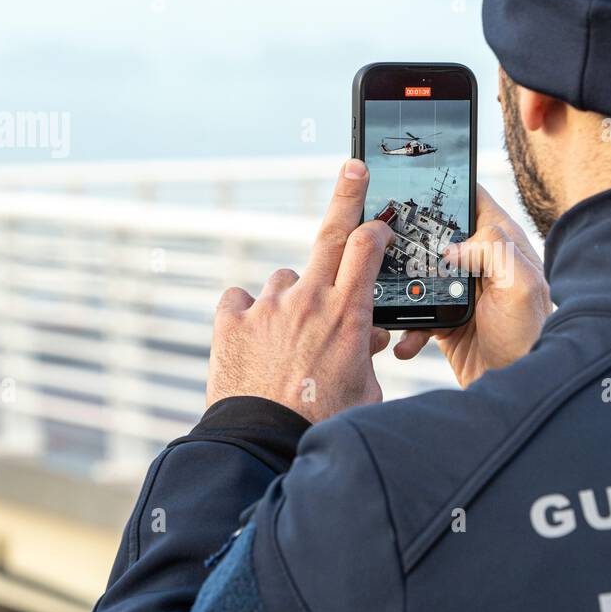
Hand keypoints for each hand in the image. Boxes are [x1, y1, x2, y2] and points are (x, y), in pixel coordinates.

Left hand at [206, 158, 393, 421]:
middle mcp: (309, 299)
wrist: (262, 443)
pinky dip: (247, 312)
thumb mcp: (363, 390)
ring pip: (284, 278)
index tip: (379, 219)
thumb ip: (366, 355)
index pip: (368, 248)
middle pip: (331, 232)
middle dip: (347, 194)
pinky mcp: (231, 319)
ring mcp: (268, 305)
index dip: (377, 227)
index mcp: (349, 314)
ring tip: (287, 338)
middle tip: (354, 168)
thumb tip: (370, 340)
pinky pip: (241, 299)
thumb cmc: (320, 423)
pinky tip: (251, 337)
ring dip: (290, 297)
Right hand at [394, 185, 551, 387]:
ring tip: (389, 295)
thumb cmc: (529, 338)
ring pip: (422, 273)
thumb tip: (453, 244)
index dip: (449, 188)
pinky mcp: (448, 320)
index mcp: (504, 245)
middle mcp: (483, 264)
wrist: (517, 387)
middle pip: (440, 233)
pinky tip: (406, 341)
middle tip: (386, 240)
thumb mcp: (521, 286)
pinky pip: (418, 314)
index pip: (475, 201)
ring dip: (404, 286)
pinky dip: (408, 327)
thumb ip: (494, 250)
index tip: (417, 182)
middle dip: (413, 237)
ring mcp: (463, 292)